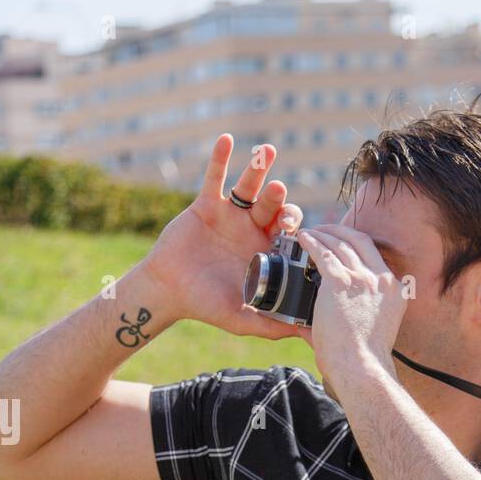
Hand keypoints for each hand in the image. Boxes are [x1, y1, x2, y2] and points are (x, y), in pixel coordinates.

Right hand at [143, 134, 303, 337]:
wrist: (169, 292)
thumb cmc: (207, 306)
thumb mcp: (245, 319)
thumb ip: (274, 326)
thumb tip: (311, 339)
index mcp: (266, 251)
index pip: (289, 233)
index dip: (294, 226)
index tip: (293, 227)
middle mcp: (252, 229)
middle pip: (272, 206)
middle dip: (278, 199)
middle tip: (280, 195)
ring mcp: (230, 214)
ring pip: (248, 187)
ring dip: (258, 169)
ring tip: (266, 152)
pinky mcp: (205, 203)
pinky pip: (215, 177)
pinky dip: (220, 159)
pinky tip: (227, 140)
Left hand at [296, 225, 405, 390]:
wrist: (362, 368)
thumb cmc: (364, 361)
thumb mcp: (376, 331)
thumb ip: (361, 317)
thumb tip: (326, 320)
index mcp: (395, 291)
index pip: (376, 258)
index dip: (358, 246)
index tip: (345, 244)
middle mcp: (382, 280)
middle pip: (361, 241)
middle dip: (342, 231)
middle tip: (326, 231)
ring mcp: (362, 279)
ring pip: (341, 243)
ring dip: (324, 233)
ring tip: (311, 232)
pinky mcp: (340, 282)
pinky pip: (323, 253)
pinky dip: (312, 242)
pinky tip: (302, 238)